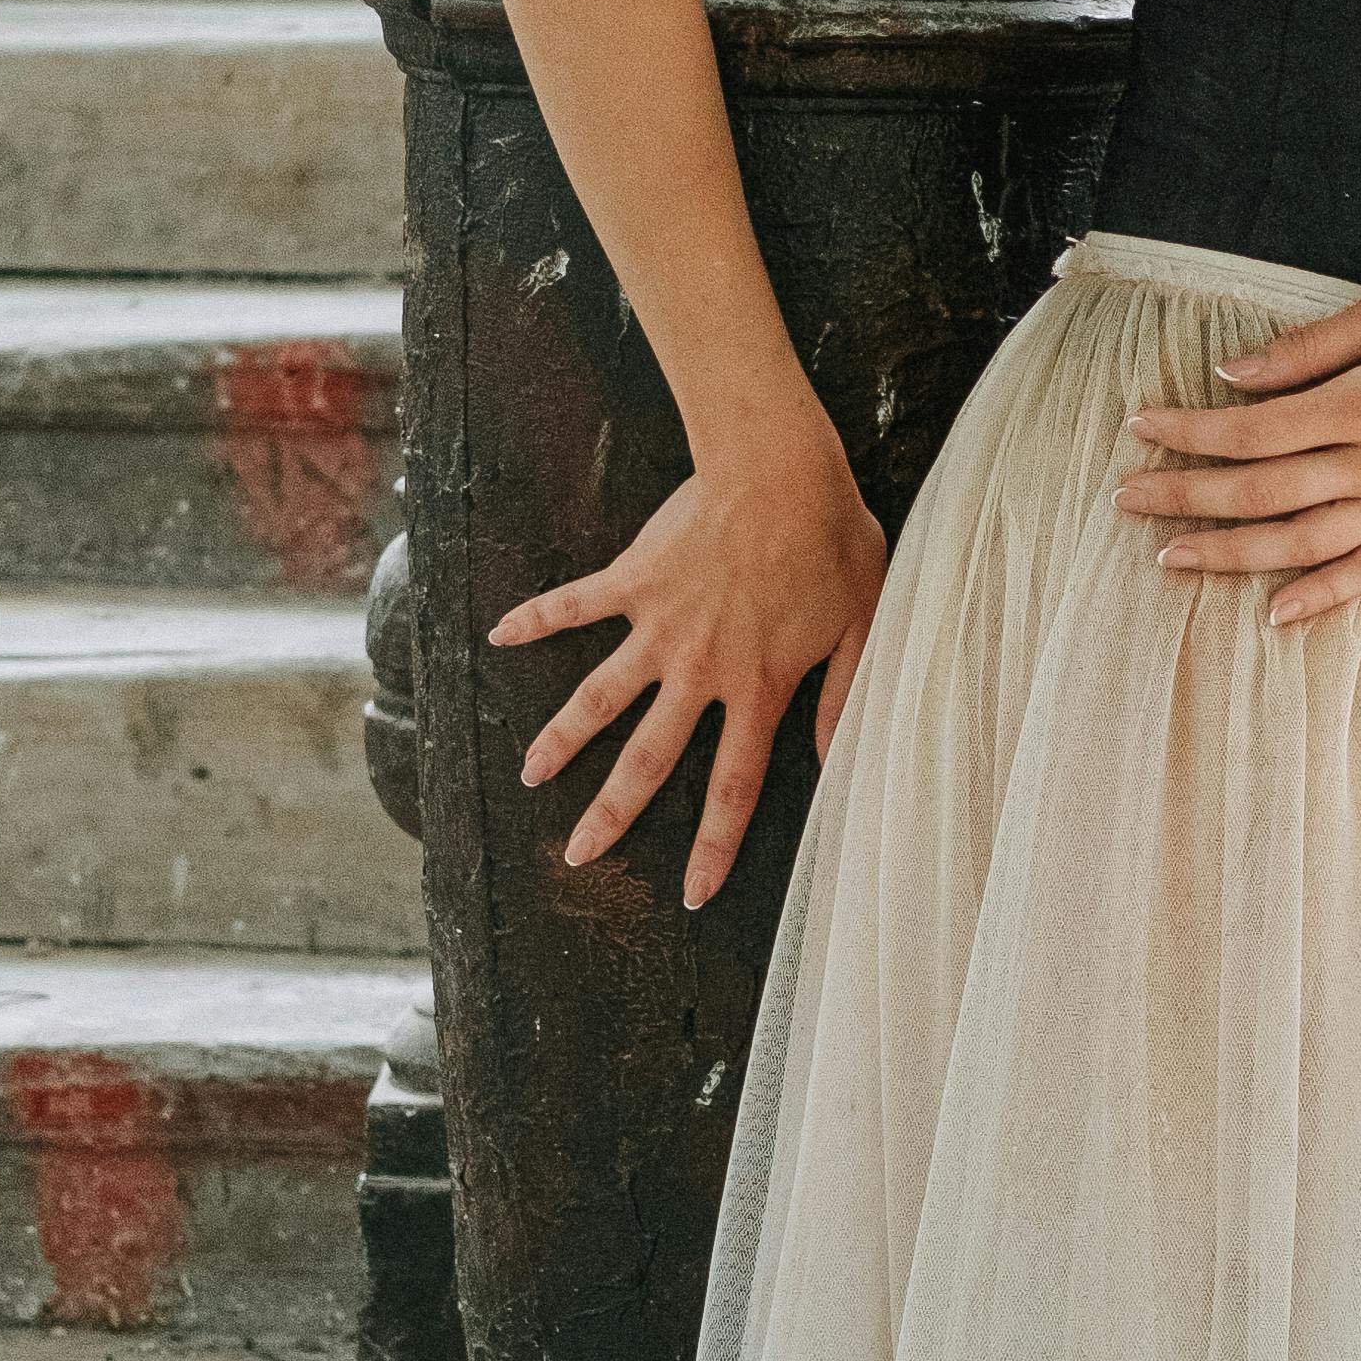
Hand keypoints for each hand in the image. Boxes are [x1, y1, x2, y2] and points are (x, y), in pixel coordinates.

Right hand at [487, 417, 888, 905]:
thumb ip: (846, 694)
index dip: (713, 845)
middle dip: (611, 815)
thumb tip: (832, 756)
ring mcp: (659, 627)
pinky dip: (534, 619)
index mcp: (758, 686)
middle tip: (578, 855)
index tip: (691, 892)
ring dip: (561, 740)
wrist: (781, 469)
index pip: (734, 786)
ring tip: (529, 776)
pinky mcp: (633, 580)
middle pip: (649, 760)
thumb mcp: (864, 622)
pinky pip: (574, 605)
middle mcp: (699, 670)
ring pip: (599, 698)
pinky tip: (496, 635)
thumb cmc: (832, 538)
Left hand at [1111, 277, 1360, 626]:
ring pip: (1303, 542)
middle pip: (1262, 492)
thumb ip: (1308, 346)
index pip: (1253, 430)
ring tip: (1170, 557)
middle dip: (1186, 497)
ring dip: (1231, 554)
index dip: (1188, 433)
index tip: (1138, 428)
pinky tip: (1274, 613)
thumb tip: (1229, 374)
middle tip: (1125, 501)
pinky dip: (1322, 596)